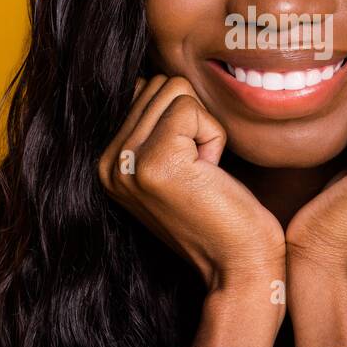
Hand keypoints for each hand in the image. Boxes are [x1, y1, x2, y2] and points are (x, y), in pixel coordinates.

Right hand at [97, 75, 285, 292]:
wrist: (238, 268)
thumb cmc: (220, 215)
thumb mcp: (175, 167)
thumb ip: (154, 126)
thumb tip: (152, 77)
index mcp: (108, 162)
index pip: (143, 89)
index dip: (182, 118)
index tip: (189, 166)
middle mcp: (108, 162)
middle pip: (159, 84)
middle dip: (193, 119)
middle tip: (200, 170)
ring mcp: (126, 162)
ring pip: (175, 90)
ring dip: (204, 127)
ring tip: (203, 173)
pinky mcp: (155, 162)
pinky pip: (192, 109)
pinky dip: (214, 137)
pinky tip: (210, 176)